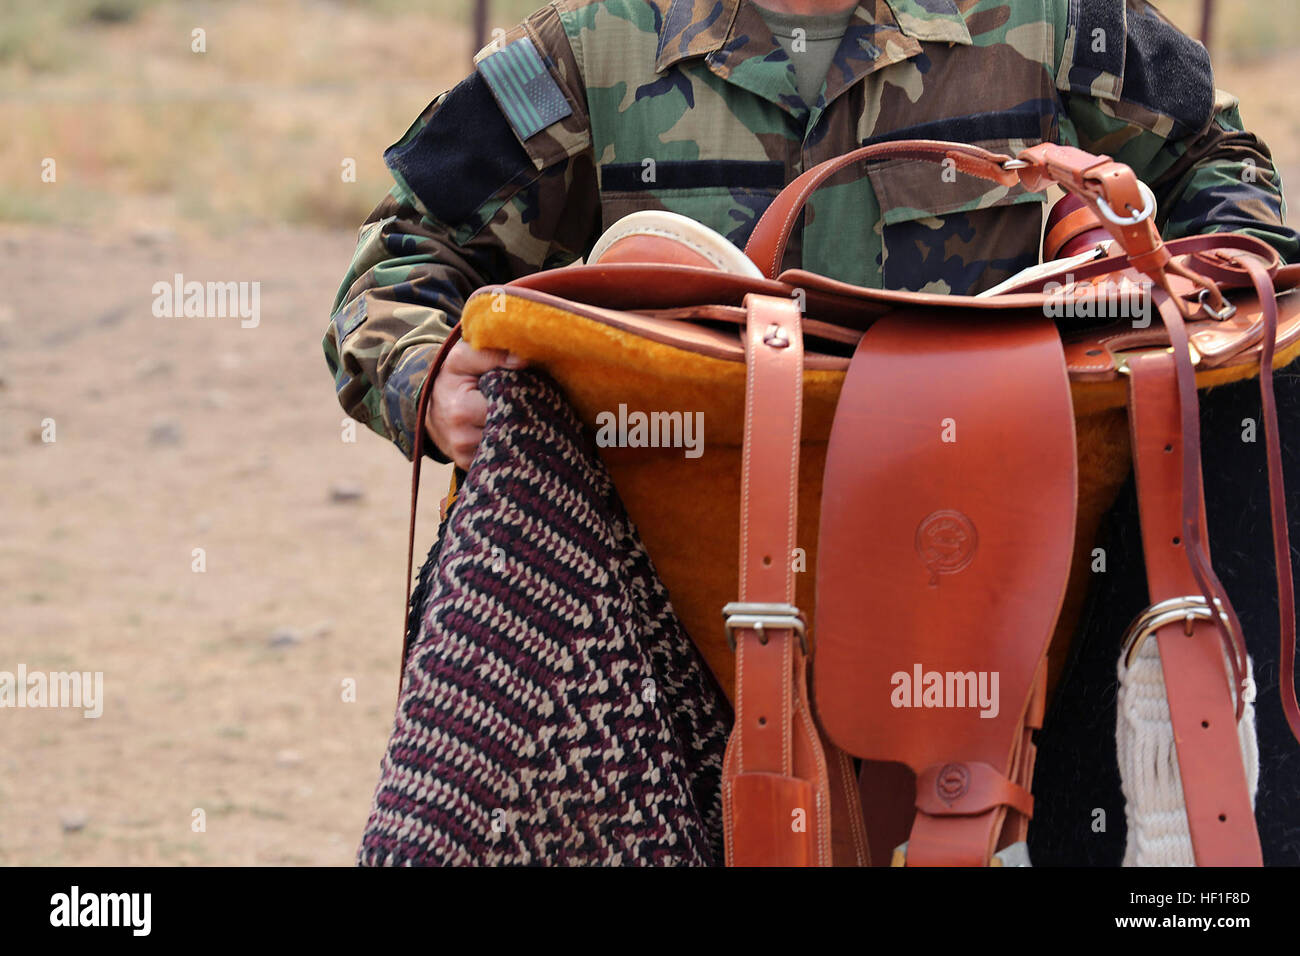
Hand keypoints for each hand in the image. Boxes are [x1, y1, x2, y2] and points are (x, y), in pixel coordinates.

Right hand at [424, 341, 526, 469]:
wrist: (430, 407)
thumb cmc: (450, 379)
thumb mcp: (462, 358)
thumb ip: (490, 354)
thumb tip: (523, 360)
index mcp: (462, 411)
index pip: (509, 407)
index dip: (522, 397)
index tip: (526, 388)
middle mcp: (463, 439)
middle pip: (511, 430)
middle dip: (523, 417)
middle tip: (528, 404)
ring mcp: (466, 457)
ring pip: (508, 446)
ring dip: (518, 432)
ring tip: (518, 417)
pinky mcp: (469, 466)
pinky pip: (498, 458)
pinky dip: (507, 446)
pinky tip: (508, 432)